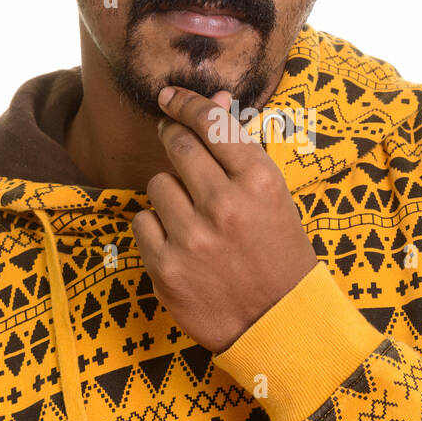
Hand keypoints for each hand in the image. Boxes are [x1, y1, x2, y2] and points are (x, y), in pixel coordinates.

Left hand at [131, 85, 318, 352]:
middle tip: (174, 141)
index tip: (169, 98)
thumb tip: (212, 98)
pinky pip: (142, 222)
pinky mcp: (165, 267)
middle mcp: (225, 205)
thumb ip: (240, 148)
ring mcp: (192, 238)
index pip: (211, 122)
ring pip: (157, 184)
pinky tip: (181, 243)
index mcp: (259, 181)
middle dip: (172, 137)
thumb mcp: (273, 196)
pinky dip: (157, 228)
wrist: (279, 323)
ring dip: (170, 193)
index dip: (185, 104)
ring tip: (194, 216)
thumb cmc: (279, 253)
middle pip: (177, 145)